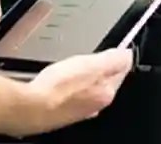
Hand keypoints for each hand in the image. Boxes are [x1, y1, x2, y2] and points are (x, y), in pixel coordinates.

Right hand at [5, 47, 133, 136]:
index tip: (117, 48)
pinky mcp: (62, 111)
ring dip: (84, 78)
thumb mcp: (91, 65)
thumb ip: (113, 59)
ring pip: (88, 89)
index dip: (119, 56)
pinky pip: (71, 95)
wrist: (32, 108)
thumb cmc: (58, 89)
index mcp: (106, 93)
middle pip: (104, 82)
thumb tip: (128, 54)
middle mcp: (95, 105)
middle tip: (93, 56)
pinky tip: (61, 82)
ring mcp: (78, 110)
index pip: (121, 71)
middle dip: (101, 68)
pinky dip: (69, 87)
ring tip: (76, 67)